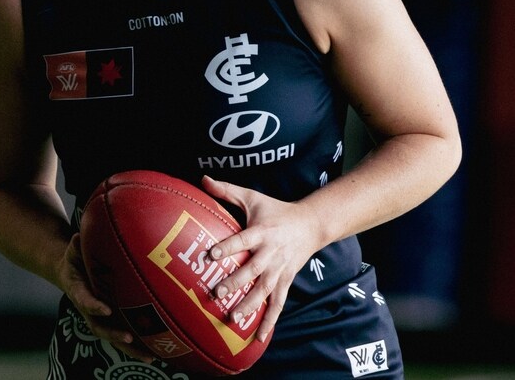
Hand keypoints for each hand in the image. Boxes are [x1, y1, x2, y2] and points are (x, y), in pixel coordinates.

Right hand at [58, 232, 154, 361]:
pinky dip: (139, 344)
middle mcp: (89, 309)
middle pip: (100, 327)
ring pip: (114, 337)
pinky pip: (125, 334)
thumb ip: (76, 245)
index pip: (84, 300)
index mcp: (78, 291)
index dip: (93, 306)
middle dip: (114, 335)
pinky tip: (159, 352)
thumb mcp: (73, 250)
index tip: (106, 309)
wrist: (70, 273)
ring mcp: (101, 317)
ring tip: (151, 356)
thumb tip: (80, 236)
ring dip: (131, 348)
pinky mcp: (112, 320)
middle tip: (128, 338)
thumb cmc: (75, 259)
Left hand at [201, 176, 321, 343]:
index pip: (243, 239)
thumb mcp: (253, 197)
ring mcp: (280, 269)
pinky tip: (257, 337)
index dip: (228, 246)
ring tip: (234, 318)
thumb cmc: (276, 210)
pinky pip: (278, 303)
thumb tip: (202, 178)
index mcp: (262, 231)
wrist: (312, 225)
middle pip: (253, 269)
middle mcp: (271, 252)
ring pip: (265, 290)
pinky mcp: (286, 281)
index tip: (210, 254)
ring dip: (251, 305)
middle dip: (236, 282)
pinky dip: (269, 320)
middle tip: (217, 293)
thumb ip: (227, 190)